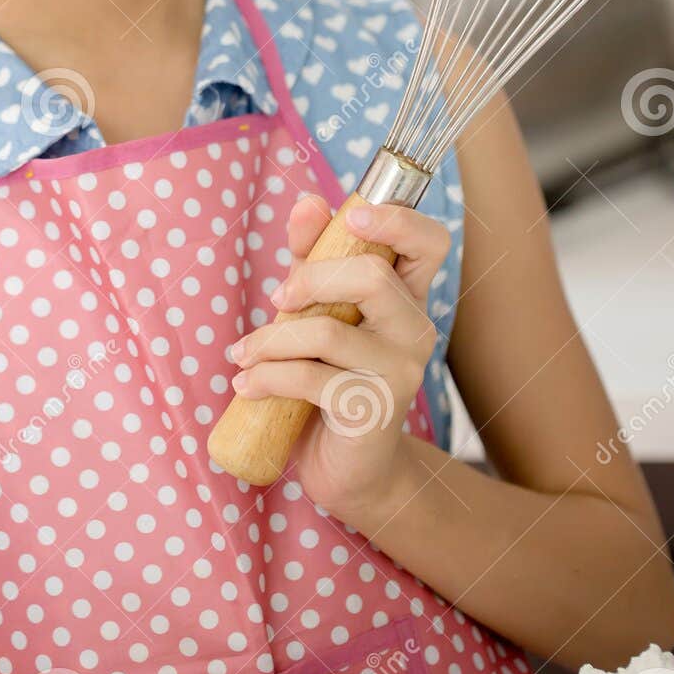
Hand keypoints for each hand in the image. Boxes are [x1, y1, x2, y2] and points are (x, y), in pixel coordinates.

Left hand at [227, 193, 449, 533]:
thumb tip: (307, 203)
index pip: (431, 241)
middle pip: (372, 275)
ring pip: (330, 331)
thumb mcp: (320, 312)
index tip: (351, 217)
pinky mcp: (373, 410)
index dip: (398, 220)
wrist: (350, 470)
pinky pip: (310, 378)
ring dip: (272, 339)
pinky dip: (267, 375)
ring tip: (242, 353)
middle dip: (310, 278)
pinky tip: (246, 383)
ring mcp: (401, 372)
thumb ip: (314, 257)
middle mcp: (416, 329)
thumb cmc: (331, 379)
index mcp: (408, 296)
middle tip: (276, 300)